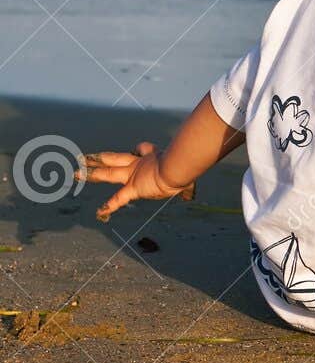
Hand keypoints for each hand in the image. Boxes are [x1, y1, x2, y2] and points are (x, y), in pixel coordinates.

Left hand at [78, 142, 194, 221]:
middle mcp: (139, 163)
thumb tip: (190, 196)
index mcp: (153, 157)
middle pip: (114, 158)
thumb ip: (186, 187)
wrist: (178, 168)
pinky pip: (119, 199)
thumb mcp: (187, 175)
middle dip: (100, 158)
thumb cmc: (185, 168)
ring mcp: (133, 173)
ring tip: (76, 174)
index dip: (141, 149)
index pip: (142, 149)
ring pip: (108, 172)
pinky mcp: (133, 187)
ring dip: (92, 174)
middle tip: (85, 157)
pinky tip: (100, 213)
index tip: (138, 149)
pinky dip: (110, 206)